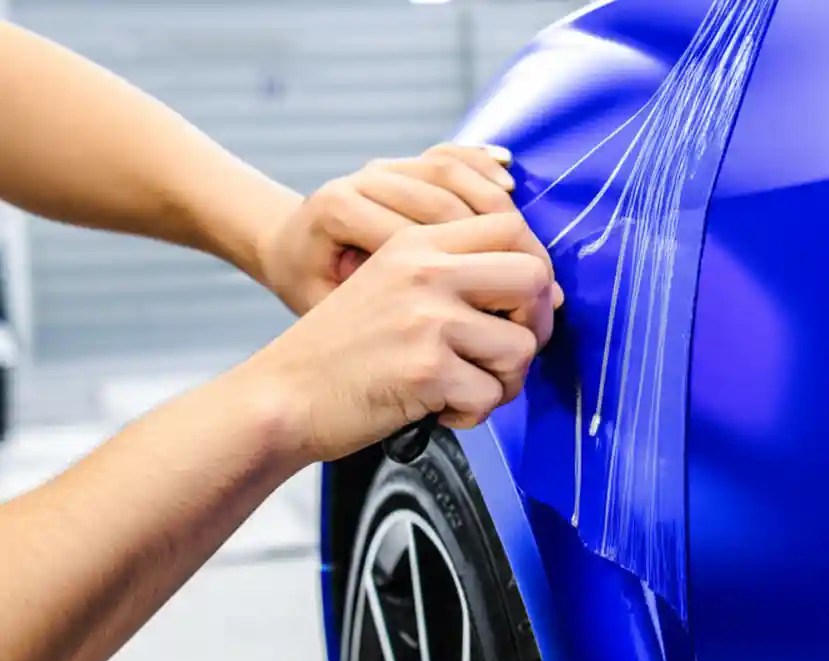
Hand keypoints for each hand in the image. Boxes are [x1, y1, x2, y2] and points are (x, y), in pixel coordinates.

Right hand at [235, 212, 556, 462]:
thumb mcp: (391, 283)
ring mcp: (427, 320)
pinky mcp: (426, 371)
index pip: (510, 225)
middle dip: (536, 324)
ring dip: (503, 380)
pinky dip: (471, 414)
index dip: (535, 266)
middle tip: (505, 354)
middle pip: (534, 278)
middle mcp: (425, 272)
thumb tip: (548, 292)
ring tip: (464, 389)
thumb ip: (454, 273)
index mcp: (416, 243)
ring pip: (522, 347)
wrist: (283, 397)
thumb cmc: (343, 351)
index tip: (523, 305)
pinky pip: (490, 396)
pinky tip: (438, 410)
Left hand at [257, 143, 518, 315]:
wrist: (289, 253)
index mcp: (341, 210)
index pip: (429, 238)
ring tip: (532, 256)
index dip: (478, 281)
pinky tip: (510, 185)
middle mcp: (361, 180)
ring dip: (503, 211)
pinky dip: (484, 167)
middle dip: (505, 250)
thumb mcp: (345, 320)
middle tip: (537, 290)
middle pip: (450, 203)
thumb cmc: (316, 300)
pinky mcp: (397, 161)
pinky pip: (450, 155)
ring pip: (457, 175)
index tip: (514, 317)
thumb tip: (492, 334)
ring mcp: (380, 166)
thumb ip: (410, 326)